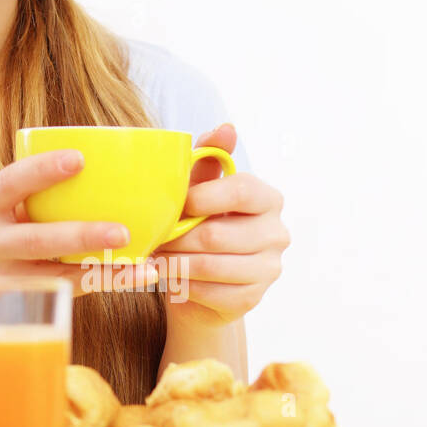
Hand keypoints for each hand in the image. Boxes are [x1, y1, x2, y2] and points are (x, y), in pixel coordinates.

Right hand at [0, 149, 157, 317]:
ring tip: (138, 266)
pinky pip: (54, 290)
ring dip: (98, 269)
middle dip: (80, 236)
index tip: (78, 157)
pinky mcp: (3, 300)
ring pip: (53, 273)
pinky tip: (121, 278)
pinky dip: (89, 285)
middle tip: (122, 230)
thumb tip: (60, 172)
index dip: (43, 170)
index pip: (9, 183)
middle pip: (36, 238)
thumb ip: (3, 200)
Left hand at [154, 124, 289, 330]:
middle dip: (176, 237)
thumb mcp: (198, 187)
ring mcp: (269, 268)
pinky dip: (182, 285)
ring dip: (173, 262)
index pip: (240, 191)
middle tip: (150, 237)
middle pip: (218, 234)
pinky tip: (167, 277)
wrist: (199, 276)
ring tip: (151, 256)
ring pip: (210, 266)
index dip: (201, 197)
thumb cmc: (197, 222)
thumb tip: (226, 128)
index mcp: (267, 198)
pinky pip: (210, 292)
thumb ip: (208, 158)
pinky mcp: (253, 298)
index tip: (174, 204)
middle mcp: (277, 233)